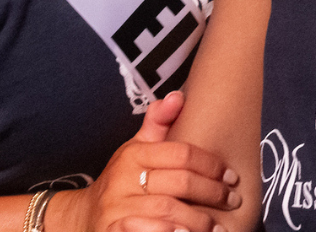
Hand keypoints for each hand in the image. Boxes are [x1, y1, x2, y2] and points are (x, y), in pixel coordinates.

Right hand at [47, 92, 242, 231]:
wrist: (81, 219)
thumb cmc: (121, 180)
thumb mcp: (136, 149)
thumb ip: (158, 124)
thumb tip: (178, 96)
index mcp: (134, 155)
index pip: (181, 154)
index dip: (211, 165)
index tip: (232, 176)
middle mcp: (123, 181)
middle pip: (179, 185)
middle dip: (211, 194)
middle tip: (233, 201)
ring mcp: (115, 211)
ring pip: (166, 213)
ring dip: (196, 221)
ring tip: (217, 227)